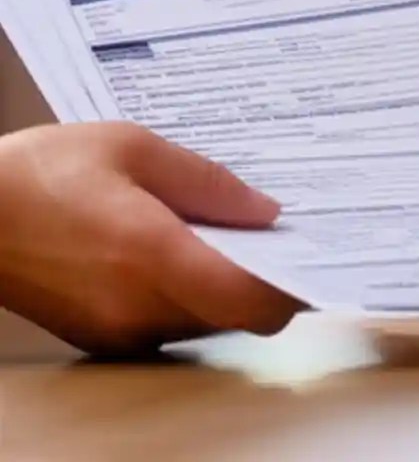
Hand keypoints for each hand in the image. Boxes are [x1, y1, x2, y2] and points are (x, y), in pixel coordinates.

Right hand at [0, 122, 301, 354]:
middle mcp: (141, 305)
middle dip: (264, 282)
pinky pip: (169, 326)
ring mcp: (120, 330)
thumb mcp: (132, 148)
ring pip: (206, 324)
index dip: (292, 291)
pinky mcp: (101, 337)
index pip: (252, 304)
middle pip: (237, 316)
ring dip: (225, 289)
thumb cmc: (41, 171)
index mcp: (154, 255)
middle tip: (274, 238)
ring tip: (221, 236)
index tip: (310, 260)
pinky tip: (178, 254)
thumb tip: (267, 211)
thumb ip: (209, 182)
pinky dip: (188, 297)